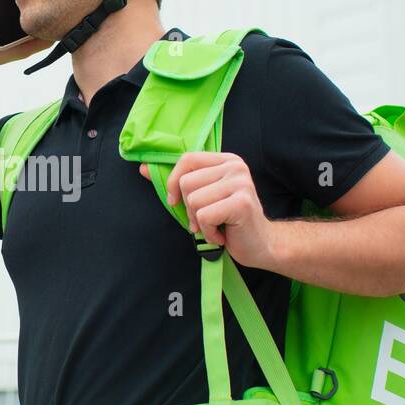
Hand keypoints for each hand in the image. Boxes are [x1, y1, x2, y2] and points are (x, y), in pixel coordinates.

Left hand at [139, 151, 279, 268]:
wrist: (260, 245)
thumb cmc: (228, 222)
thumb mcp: (202, 197)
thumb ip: (177, 182)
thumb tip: (144, 169)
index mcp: (226, 160)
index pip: (187, 159)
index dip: (173, 181)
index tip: (174, 201)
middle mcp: (235, 167)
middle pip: (187, 183)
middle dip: (189, 208)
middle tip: (207, 219)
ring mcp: (240, 183)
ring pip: (193, 201)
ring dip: (199, 222)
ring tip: (216, 226)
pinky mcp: (242, 202)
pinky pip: (203, 216)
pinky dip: (208, 232)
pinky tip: (222, 235)